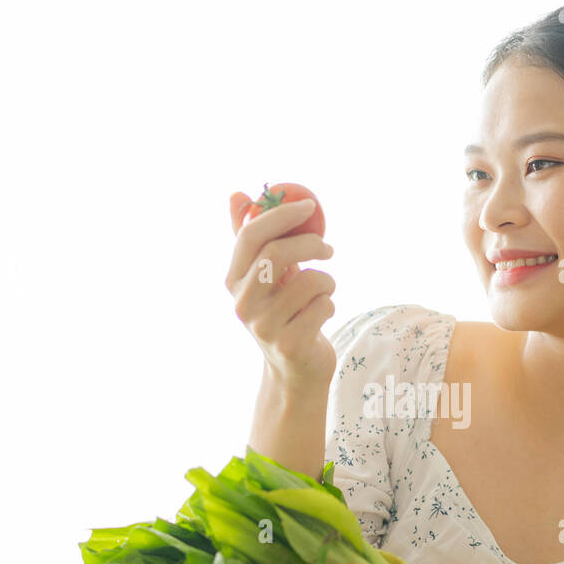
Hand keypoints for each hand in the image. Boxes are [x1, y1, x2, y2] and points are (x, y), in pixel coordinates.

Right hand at [225, 191, 336, 386]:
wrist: (294, 369)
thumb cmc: (283, 312)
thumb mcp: (265, 277)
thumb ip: (252, 238)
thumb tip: (236, 195)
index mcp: (233, 281)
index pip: (249, 235)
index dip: (280, 214)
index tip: (309, 206)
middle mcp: (243, 303)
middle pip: (276, 253)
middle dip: (311, 244)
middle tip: (328, 248)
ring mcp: (264, 326)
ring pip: (309, 281)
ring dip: (327, 281)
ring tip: (324, 292)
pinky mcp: (289, 344)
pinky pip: (323, 306)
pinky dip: (330, 305)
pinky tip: (321, 316)